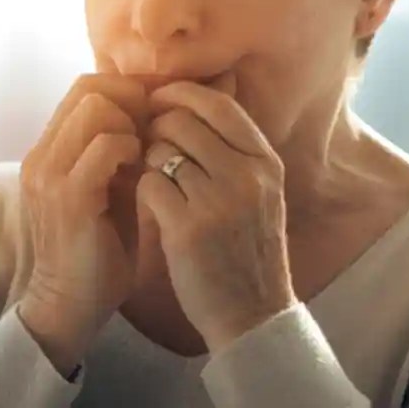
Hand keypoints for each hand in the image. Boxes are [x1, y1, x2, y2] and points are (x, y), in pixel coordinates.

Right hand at [19, 74, 150, 354]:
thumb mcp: (110, 184)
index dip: (126, 90)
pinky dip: (131, 150)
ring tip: (146, 154)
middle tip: (154, 132)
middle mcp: (41, 154)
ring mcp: (49, 173)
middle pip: (90, 89)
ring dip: (132, 125)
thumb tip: (157, 109)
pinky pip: (104, 147)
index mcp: (49, 149)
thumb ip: (121, 148)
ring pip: (96, 109)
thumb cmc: (101, 243)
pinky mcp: (68, 196)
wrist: (73, 301)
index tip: (155, 115)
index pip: (85, 86)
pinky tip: (143, 172)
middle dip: (132, 102)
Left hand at [136, 72, 298, 351]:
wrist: (252, 313)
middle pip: (182, 122)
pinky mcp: (188, 228)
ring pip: (160, 152)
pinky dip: (142, 191)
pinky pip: (148, 184)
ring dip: (148, 162)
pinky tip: (152, 207)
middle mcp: (246, 176)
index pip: (220, 105)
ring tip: (156, 181)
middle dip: (157, 128)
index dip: (182, 94)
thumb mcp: (260, 192)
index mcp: (265, 162)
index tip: (160, 99)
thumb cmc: (248, 249)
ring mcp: (218, 201)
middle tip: (148, 143)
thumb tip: (202, 97)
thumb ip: (236, 149)